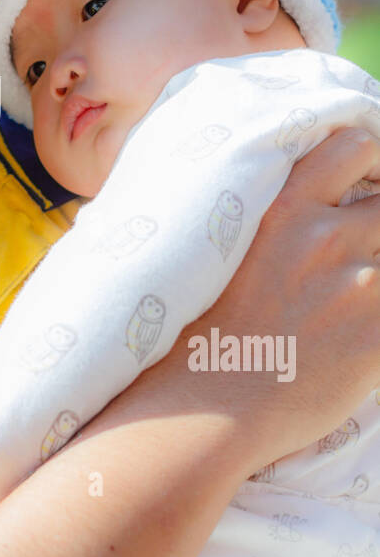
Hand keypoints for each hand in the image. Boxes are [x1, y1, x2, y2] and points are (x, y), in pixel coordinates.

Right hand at [137, 127, 379, 471]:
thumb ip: (261, 220)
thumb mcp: (214, 251)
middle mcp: (326, 236)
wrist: (201, 410)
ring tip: (355, 300)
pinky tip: (362, 339)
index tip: (370, 180)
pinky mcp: (379, 336)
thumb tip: (284, 209)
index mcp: (283, 206)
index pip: (355, 145)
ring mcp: (358, 286)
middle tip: (360, 253)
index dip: (374, 159)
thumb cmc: (194, 334)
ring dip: (378, 277)